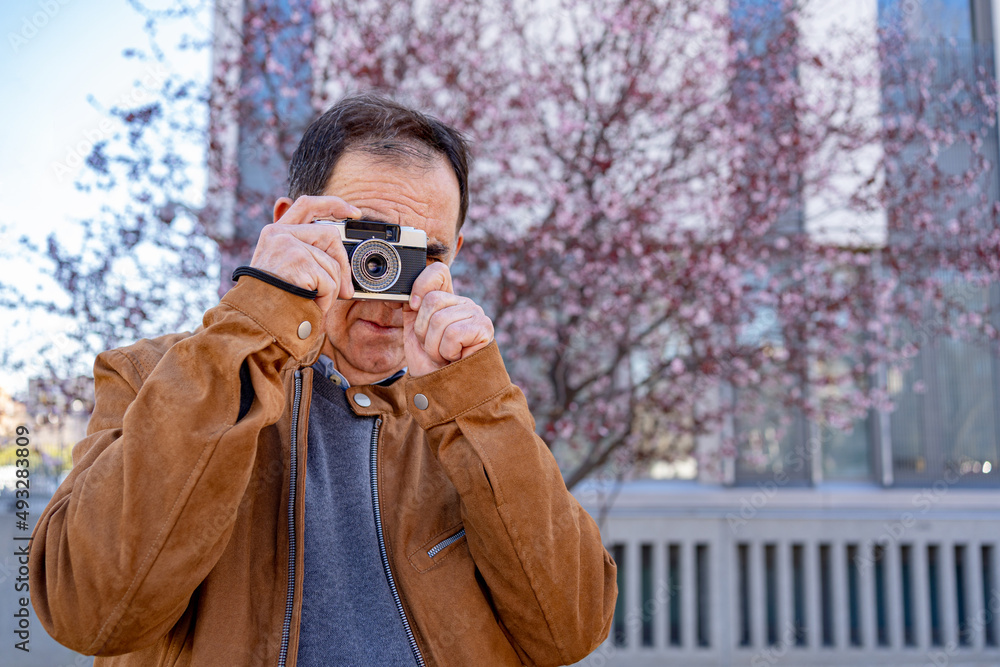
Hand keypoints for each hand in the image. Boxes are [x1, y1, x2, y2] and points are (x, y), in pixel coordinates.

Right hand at [250, 196, 361, 312]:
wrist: (252, 318)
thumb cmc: (268, 299)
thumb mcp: (282, 269)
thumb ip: (305, 255)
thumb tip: (342, 264)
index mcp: (275, 232)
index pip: (307, 204)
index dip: (334, 204)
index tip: (354, 212)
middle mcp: (280, 233)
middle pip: (330, 234)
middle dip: (343, 263)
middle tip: (346, 289)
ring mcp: (289, 246)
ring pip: (332, 264)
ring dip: (330, 290)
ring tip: (311, 301)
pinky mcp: (299, 261)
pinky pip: (330, 282)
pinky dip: (326, 300)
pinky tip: (310, 305)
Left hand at [403, 263, 493, 376]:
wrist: (448, 391)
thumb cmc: (433, 364)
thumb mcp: (415, 332)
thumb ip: (412, 309)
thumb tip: (402, 293)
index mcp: (447, 300)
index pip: (438, 271)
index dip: (420, 284)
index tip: (412, 305)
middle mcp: (463, 302)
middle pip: (432, 300)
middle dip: (423, 331)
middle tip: (433, 346)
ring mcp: (476, 313)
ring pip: (440, 320)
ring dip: (434, 345)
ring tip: (444, 355)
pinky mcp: (484, 328)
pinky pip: (453, 333)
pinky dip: (447, 351)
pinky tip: (455, 357)